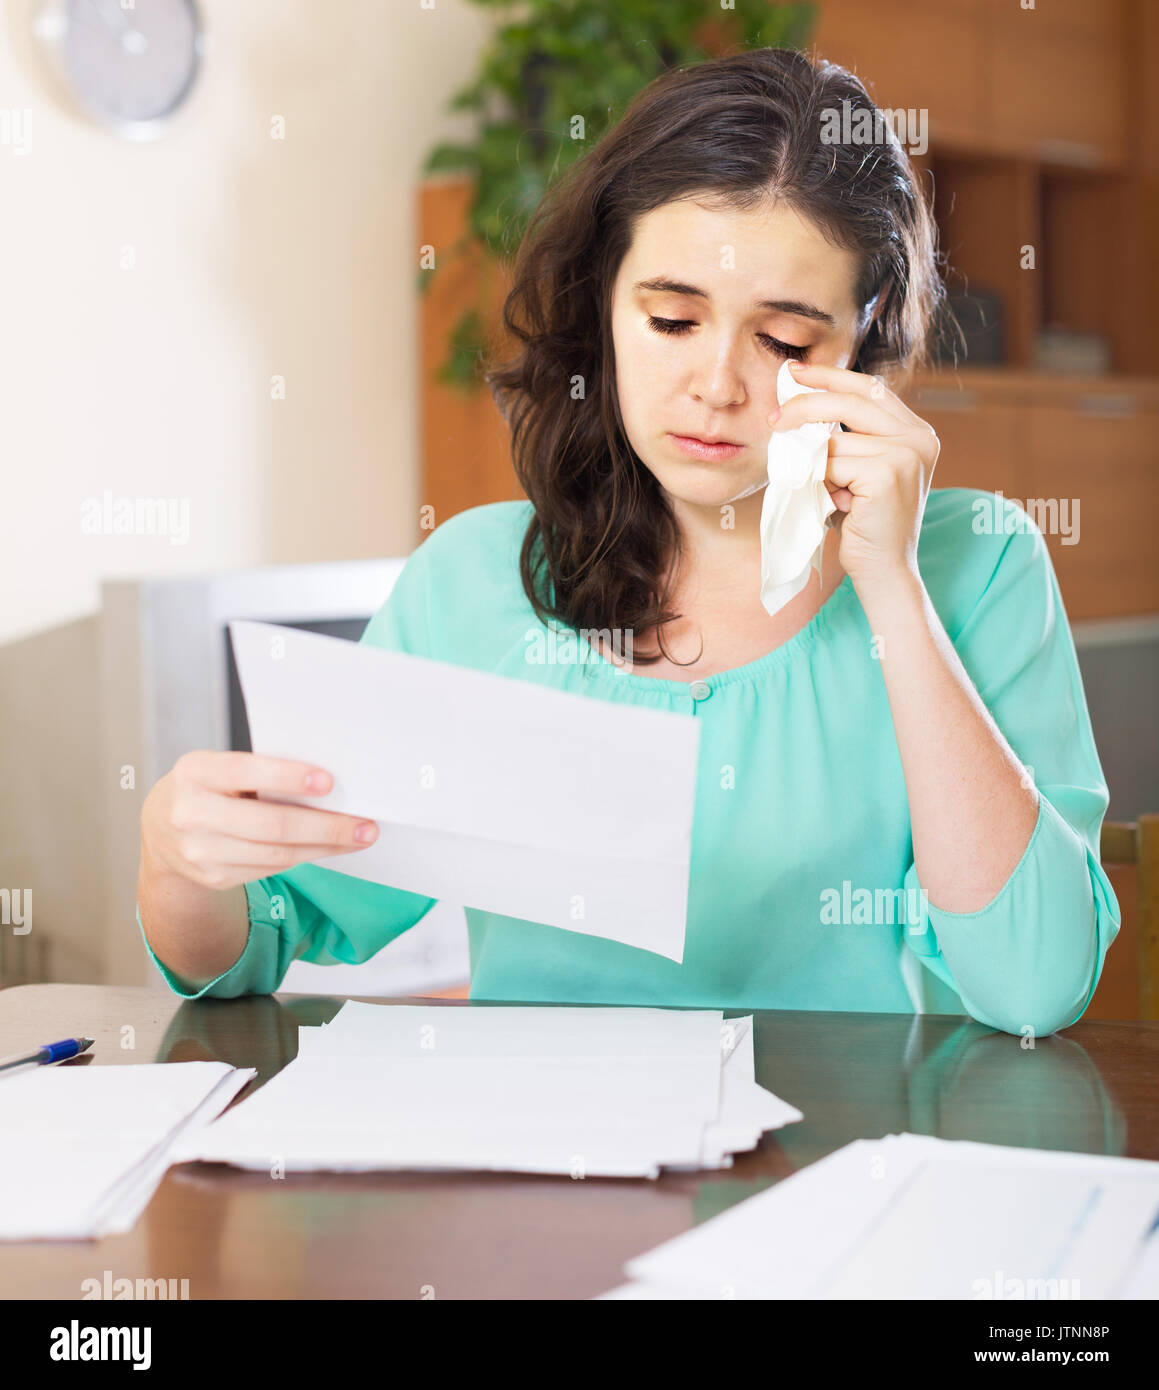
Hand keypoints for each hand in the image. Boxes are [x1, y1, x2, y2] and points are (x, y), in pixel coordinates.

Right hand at [141, 751, 378, 892]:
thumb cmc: (207, 787)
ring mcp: (201, 852)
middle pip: (271, 825)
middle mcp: (192, 813)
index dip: (288, 777)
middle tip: (366, 824)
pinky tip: (331, 847)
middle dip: (326, 826)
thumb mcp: (219, 768)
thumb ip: (259, 771)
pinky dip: (307, 856)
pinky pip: (272, 868)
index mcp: (195, 772)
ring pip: (278, 853)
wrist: (160, 829)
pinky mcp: (215, 877)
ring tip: (360, 836)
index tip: (329, 782)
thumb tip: (328, 783)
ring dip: (326, 846)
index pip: (245, 772)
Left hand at [768, 361, 938, 588]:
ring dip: (815, 465)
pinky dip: (822, 483)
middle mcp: (919, 438)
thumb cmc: (863, 525)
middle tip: (774, 417)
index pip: (868, 389)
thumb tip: (794, 408)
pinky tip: (837, 506)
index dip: (829, 377)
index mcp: (915, 432)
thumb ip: (842, 440)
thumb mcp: (855, 472)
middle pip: (851, 401)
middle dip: (806, 405)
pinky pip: (833, 464)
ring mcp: (907, 454)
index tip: (794, 373)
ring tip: (825, 492)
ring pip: (835, 440)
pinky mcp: (889, 474)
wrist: (884, 572)